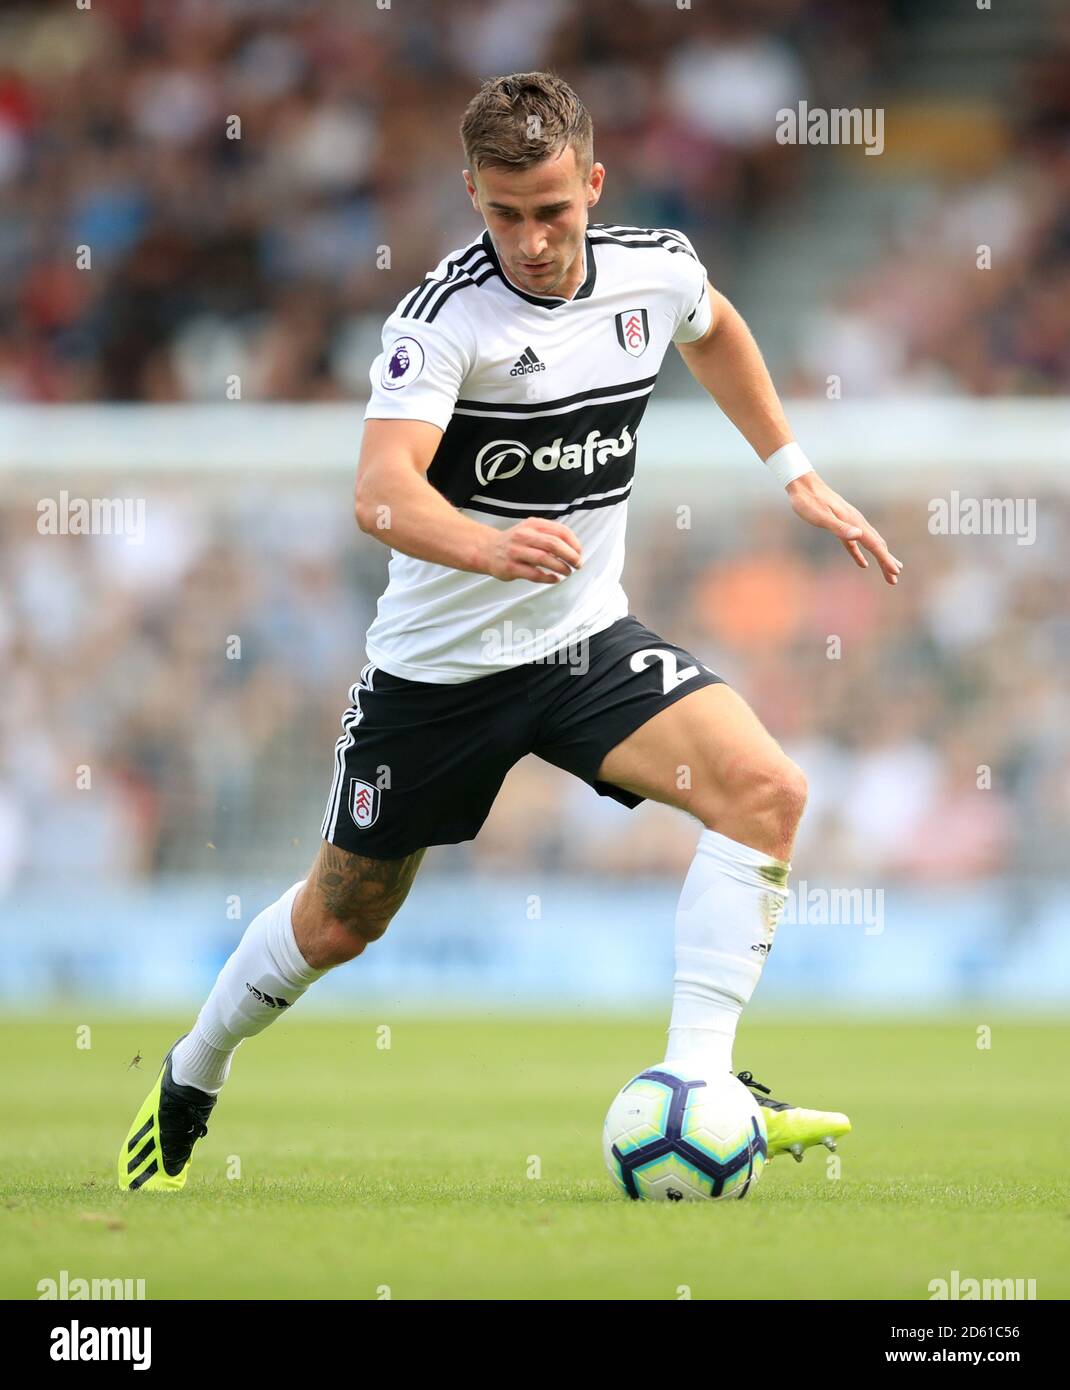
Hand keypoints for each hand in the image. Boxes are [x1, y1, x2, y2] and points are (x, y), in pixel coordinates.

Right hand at [480, 517, 583, 583]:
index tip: (579, 552)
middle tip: (578, 564)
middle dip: (570, 555)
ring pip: (544, 559)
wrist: (487, 549)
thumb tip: (574, 548)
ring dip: (561, 567)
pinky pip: (534, 574)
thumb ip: (550, 534)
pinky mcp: (511, 567)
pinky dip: (548, 577)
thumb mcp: (531, 530)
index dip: (574, 543)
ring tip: (568, 572)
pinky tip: (554, 579)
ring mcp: (516, 551)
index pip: (560, 531)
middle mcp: (524, 535)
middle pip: (553, 544)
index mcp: (533, 524)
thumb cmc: (515, 542)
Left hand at [786, 473, 902, 584]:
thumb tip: (859, 536)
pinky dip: (861, 554)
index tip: (895, 572)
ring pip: (870, 543)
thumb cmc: (808, 501)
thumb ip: (839, 527)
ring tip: (889, 571)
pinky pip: (855, 544)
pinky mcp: (841, 525)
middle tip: (894, 579)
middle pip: (877, 545)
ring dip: (879, 558)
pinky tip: (863, 564)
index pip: (874, 544)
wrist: (802, 483)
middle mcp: (856, 522)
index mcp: (854, 522)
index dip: (885, 559)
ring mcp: (850, 523)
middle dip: (887, 562)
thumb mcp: (821, 516)